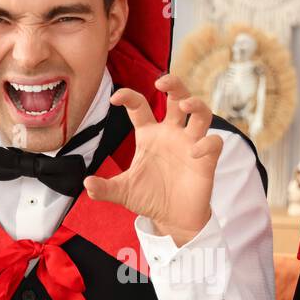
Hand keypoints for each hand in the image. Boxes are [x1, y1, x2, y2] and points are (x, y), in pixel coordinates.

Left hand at [83, 73, 221, 246]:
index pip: (139, 106)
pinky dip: (206, 143)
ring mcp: (190, 143)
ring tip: (185, 105)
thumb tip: (86, 184)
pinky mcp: (207, 159)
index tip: (115, 99)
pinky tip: (194, 153)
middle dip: (173, 84)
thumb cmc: (150, 198)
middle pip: (176, 97)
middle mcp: (171, 133)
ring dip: (196, 103)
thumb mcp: (123, 192)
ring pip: (201, 112)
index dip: (128, 97)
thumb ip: (105, 188)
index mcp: (149, 134)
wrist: (173, 218)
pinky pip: (213, 142)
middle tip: (162, 81)